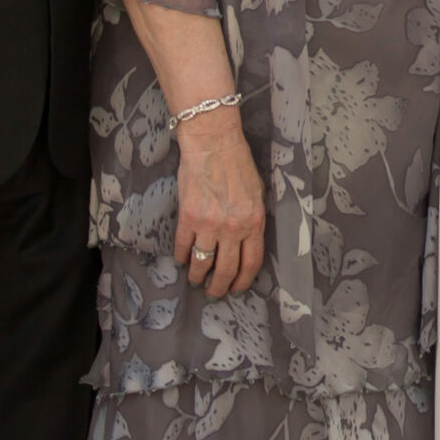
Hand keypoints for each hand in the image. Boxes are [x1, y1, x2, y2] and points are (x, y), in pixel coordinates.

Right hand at [175, 110, 265, 297]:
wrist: (214, 145)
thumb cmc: (239, 166)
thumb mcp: (258, 195)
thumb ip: (254, 220)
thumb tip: (248, 242)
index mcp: (254, 223)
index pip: (251, 263)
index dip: (243, 281)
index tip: (237, 290)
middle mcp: (233, 228)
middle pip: (226, 269)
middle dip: (219, 287)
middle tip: (214, 294)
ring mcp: (209, 224)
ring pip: (202, 262)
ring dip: (197, 276)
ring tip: (196, 281)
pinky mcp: (188, 217)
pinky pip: (183, 245)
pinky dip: (181, 257)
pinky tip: (182, 260)